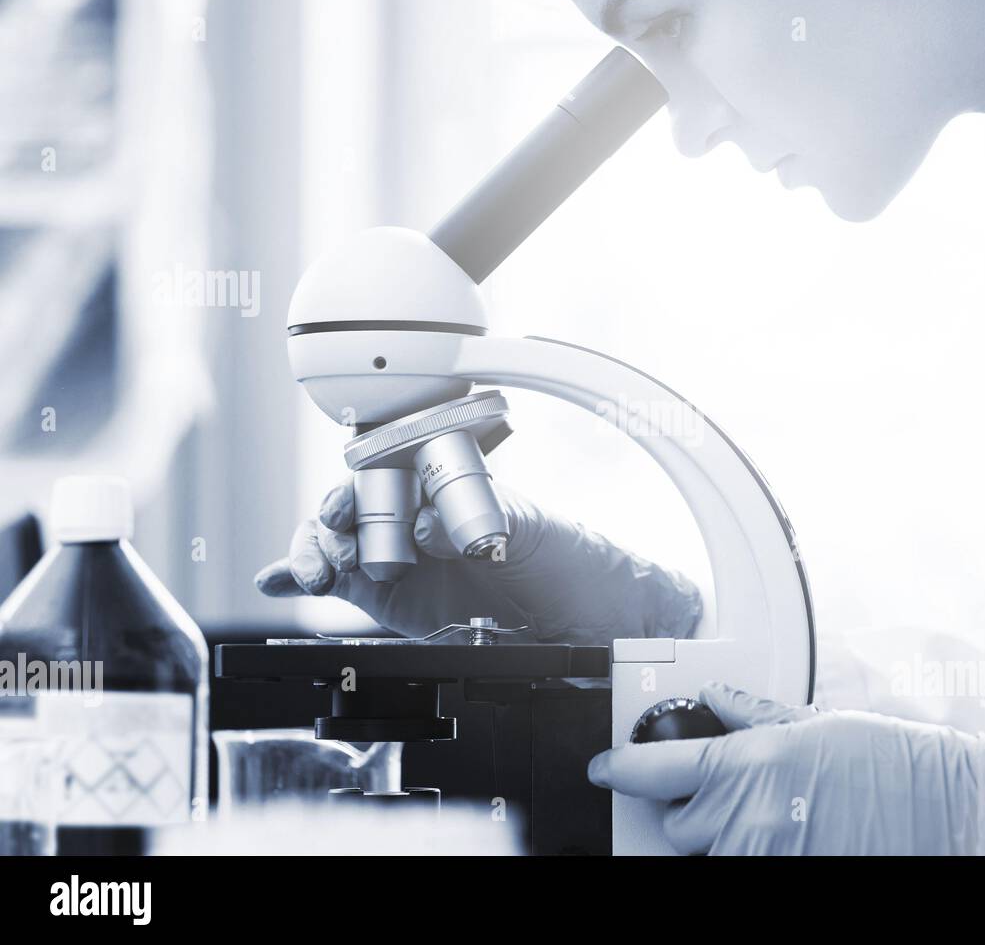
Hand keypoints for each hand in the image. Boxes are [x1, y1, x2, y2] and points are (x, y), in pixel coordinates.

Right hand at [254, 482, 701, 644]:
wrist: (597, 623)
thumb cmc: (574, 560)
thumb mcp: (533, 527)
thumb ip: (474, 521)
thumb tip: (420, 527)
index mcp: (450, 486)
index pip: (389, 471)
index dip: (362, 486)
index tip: (351, 506)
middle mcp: (420, 518)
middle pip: (352, 506)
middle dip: (330, 522)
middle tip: (333, 544)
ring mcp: (404, 560)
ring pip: (337, 544)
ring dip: (312, 551)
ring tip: (309, 572)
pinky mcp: (395, 603)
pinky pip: (341, 586)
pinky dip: (302, 577)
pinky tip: (278, 578)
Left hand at [587, 682, 984, 854]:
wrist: (943, 807)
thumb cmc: (890, 763)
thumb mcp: (812, 721)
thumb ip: (750, 713)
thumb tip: (715, 696)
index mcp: (748, 765)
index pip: (652, 770)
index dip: (620, 768)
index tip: (606, 768)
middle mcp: (745, 819)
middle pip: (676, 824)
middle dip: (695, 805)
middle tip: (734, 788)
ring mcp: (761, 857)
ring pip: (705, 853)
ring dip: (722, 835)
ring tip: (773, 812)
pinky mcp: (780, 878)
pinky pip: (738, 865)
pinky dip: (748, 849)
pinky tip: (785, 830)